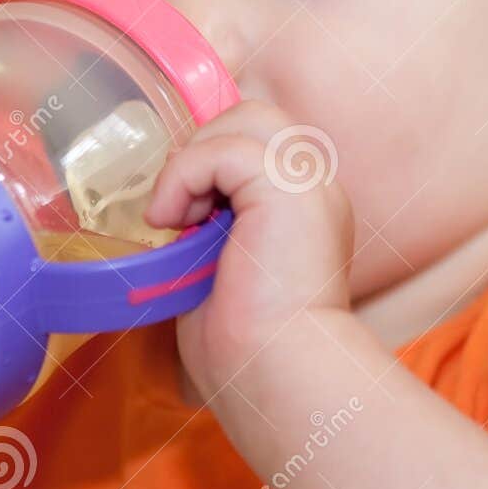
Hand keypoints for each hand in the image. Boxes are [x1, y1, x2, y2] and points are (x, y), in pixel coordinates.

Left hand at [144, 100, 353, 393]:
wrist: (273, 372)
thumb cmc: (245, 346)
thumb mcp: (218, 265)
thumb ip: (210, 223)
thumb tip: (170, 200)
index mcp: (306, 206)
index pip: (259, 141)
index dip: (211, 160)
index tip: (181, 213)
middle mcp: (317, 186)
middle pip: (256, 117)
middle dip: (204, 151)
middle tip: (180, 215)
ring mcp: (309, 182)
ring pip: (246, 117)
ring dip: (195, 161)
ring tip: (179, 220)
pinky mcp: (289, 187)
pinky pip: (224, 148)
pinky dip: (185, 178)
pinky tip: (176, 224)